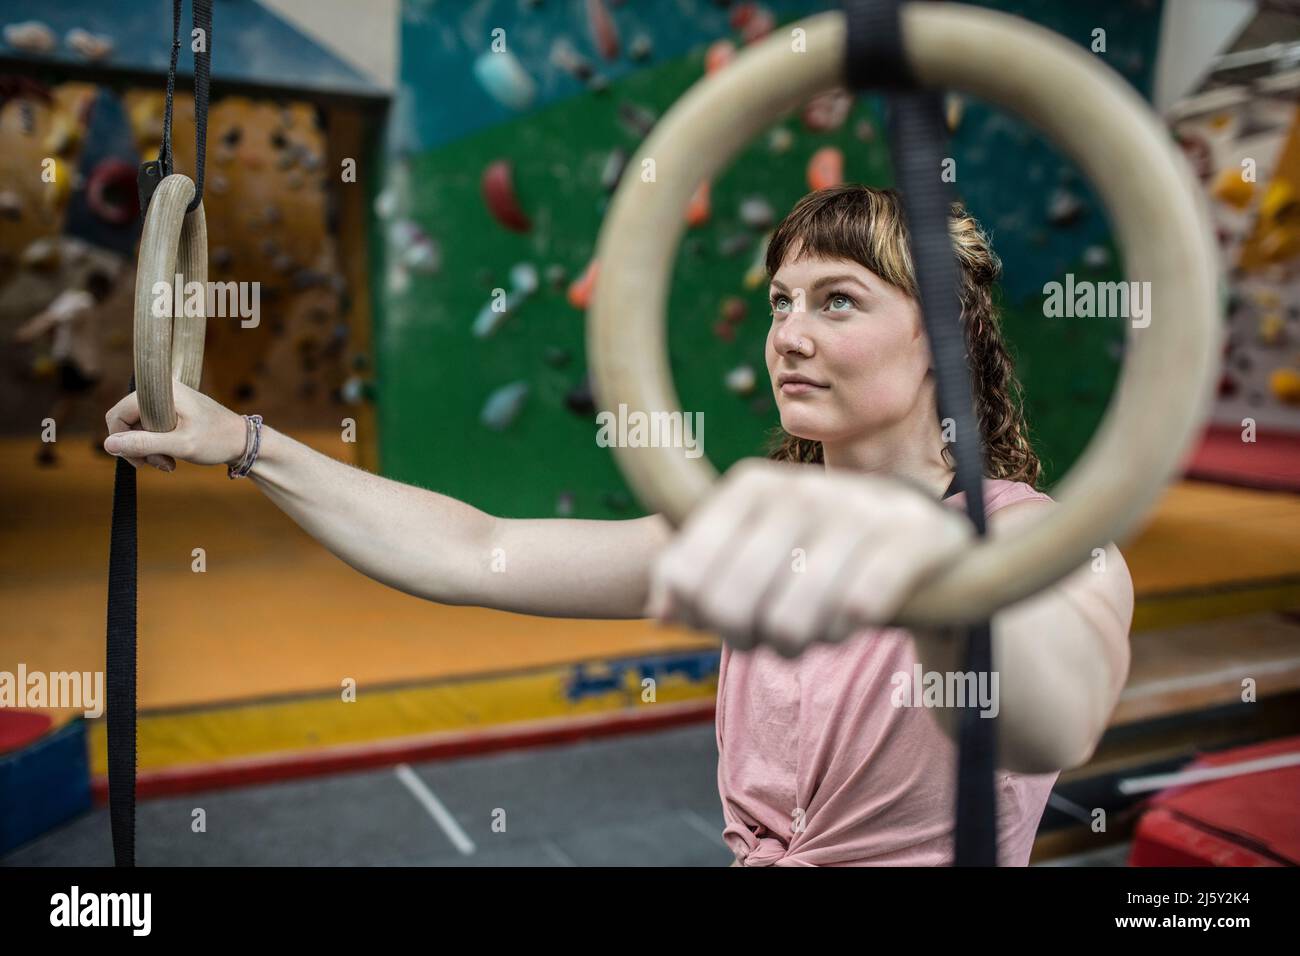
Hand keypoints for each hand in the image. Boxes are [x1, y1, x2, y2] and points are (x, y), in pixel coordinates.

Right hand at [103, 379, 248, 472]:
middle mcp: (161, 391)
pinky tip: (171, 458)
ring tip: (168, 463)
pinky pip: (151, 429)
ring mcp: (166, 401)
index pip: (118, 413)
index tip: (139, 461)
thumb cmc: (217, 440)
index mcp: (162, 391)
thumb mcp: (180, 445)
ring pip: (138, 429)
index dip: (121, 440)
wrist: (244, 441)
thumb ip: (144, 444)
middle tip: (158, 464)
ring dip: (148, 450)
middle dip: (138, 448)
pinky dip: (157, 447)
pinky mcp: (172, 411)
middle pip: (127, 422)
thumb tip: (108, 444)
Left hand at [643, 458, 972, 656]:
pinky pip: (858, 609)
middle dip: (748, 640)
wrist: (925, 540)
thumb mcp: (757, 553)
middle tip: (775, 638)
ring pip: (791, 621)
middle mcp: (801, 488)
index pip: (683, 573)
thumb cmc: (821, 555)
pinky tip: (856, 619)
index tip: (718, 624)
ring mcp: (860, 508)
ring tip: (816, 632)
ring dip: (802, 643)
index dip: (695, 617)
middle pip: (732, 606)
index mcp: (752, 485)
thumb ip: (701, 578)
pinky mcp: (916, 535)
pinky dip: (849, 628)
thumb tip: (661, 610)